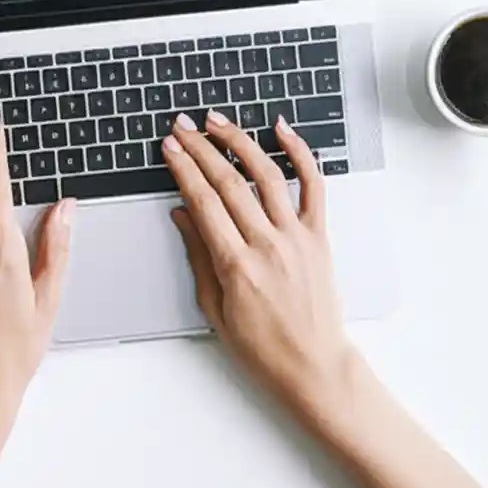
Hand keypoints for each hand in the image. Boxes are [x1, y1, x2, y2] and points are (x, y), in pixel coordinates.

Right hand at [163, 110, 354, 413]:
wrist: (314, 366)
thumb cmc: (263, 348)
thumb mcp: (215, 309)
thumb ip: (199, 256)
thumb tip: (182, 214)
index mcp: (237, 266)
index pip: (203, 202)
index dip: (183, 169)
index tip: (169, 148)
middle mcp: (268, 245)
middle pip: (229, 183)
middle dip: (201, 149)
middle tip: (182, 127)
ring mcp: (297, 237)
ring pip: (266, 174)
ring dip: (239, 142)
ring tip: (218, 122)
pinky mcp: (318, 236)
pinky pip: (313, 185)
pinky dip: (299, 153)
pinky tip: (281, 130)